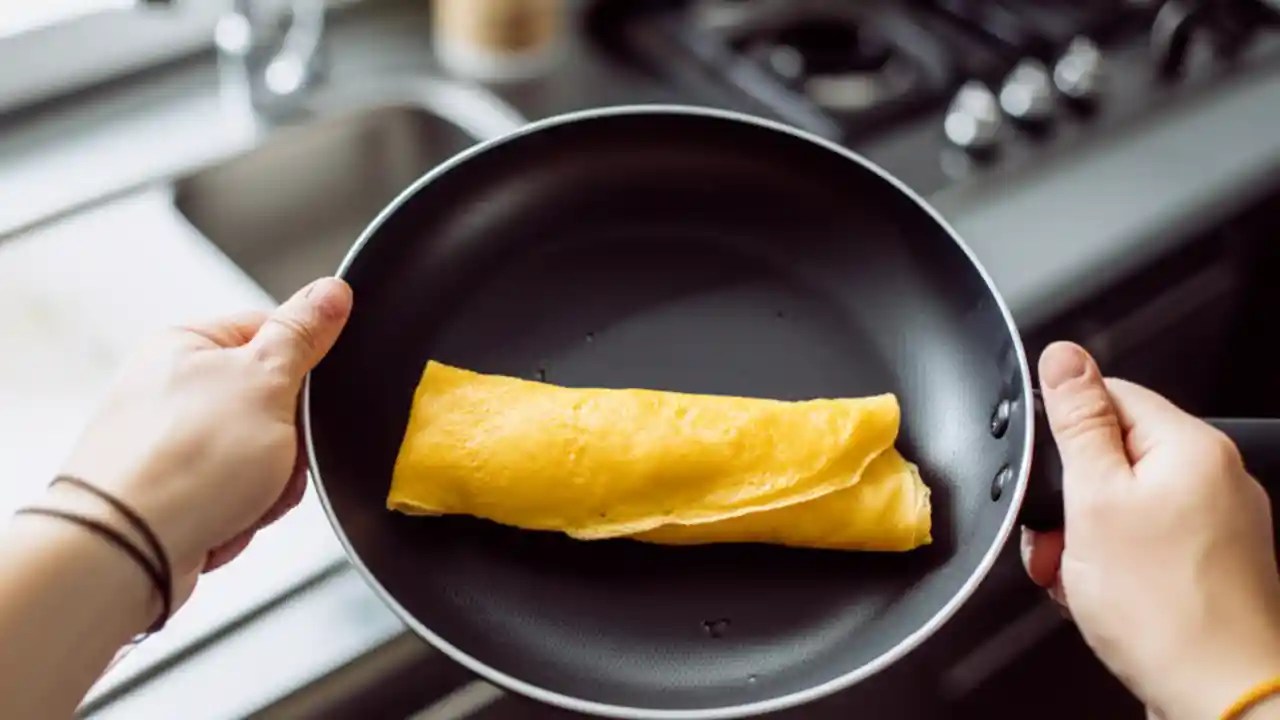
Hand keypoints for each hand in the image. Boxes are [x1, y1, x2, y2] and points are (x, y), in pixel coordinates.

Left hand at [49, 277, 351, 615]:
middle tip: (277, 458)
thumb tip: (331, 291)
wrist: (126, 551)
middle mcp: (173, 391)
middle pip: (275, 407)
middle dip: (289, 446)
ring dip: (269, 486)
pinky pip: (238, 498)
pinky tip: (224, 523)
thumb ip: (303, 335)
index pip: (273, 334)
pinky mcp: (173, 495)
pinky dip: (242, 515)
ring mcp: (170, 446)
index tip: (308, 400)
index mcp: (188, 345)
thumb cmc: (183, 463)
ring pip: (262, 459)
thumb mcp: (265, 381)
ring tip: (244, 498)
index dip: (304, 371)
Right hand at [1022, 342, 1279, 719]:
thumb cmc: (1166, 611)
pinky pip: (1146, 544)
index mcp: (1192, 446)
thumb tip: (1065, 357)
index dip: (1064, 433)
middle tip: (1059, 538)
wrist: (1221, 697)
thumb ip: (1078, 421)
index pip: (1111, 395)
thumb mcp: (1096, 500)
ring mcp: (1219, 526)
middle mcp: (1217, 478)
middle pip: (1115, 456)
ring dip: (1086, 537)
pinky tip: (1101, 594)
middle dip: (1071, 498)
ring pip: (1125, 505)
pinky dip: (1114, 565)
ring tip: (1077, 577)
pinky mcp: (1210, 567)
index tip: (1048, 472)